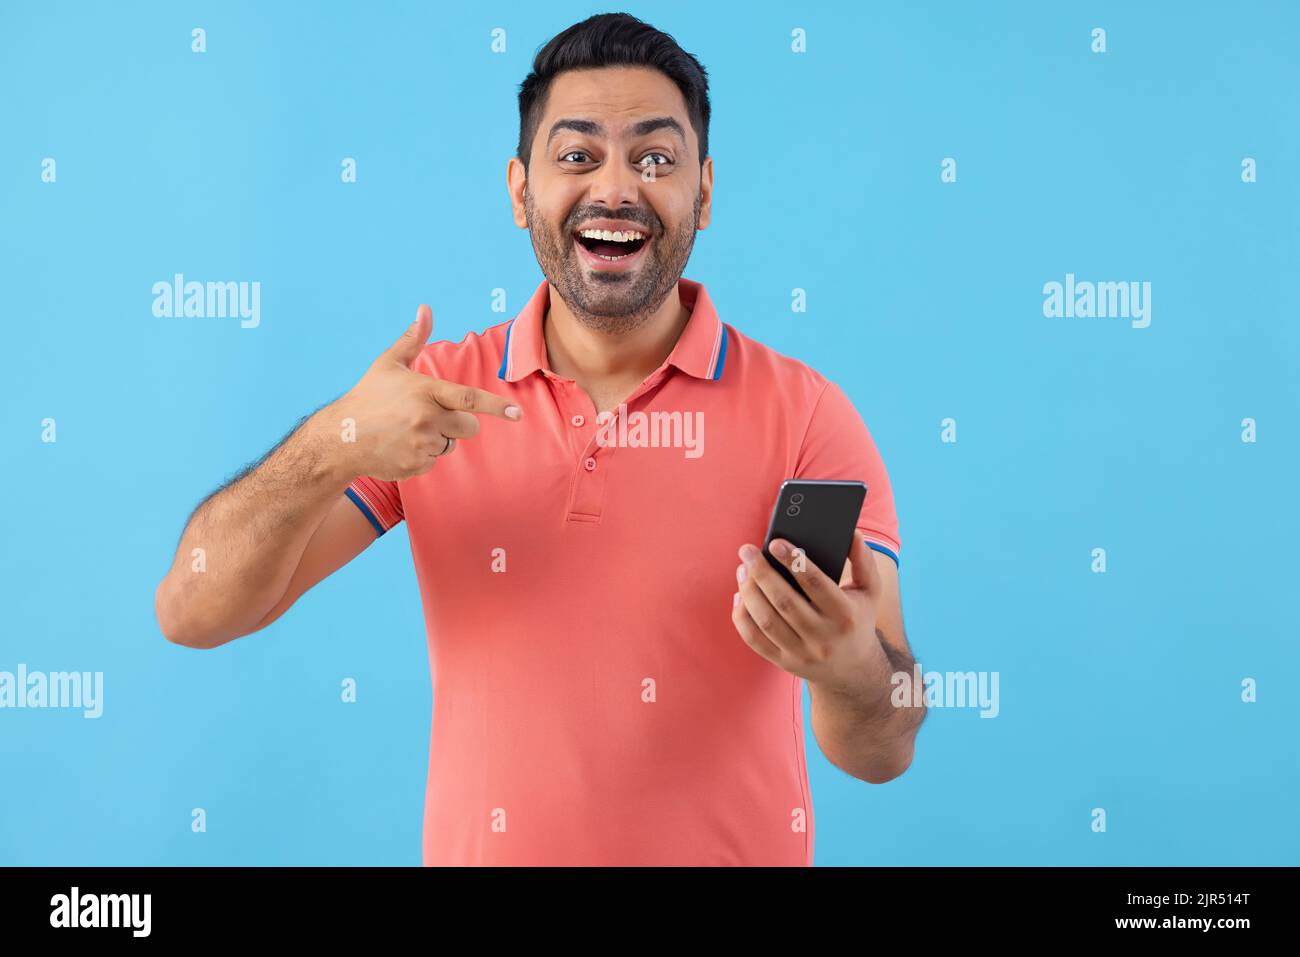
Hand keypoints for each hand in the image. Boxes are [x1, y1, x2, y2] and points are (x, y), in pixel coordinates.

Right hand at [327, 304, 522, 481]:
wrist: (340, 438)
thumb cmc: (368, 396)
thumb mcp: (389, 364)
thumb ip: (414, 339)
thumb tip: (425, 309)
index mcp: (426, 392)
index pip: (469, 399)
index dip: (497, 407)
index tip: (518, 414)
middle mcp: (426, 418)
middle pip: (469, 428)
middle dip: (458, 424)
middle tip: (429, 417)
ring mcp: (421, 444)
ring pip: (451, 445)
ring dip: (438, 440)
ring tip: (407, 431)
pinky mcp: (415, 466)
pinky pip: (434, 462)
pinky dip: (422, 456)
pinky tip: (400, 446)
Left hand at [731, 533, 889, 699]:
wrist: (852, 670)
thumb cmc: (856, 620)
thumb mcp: (869, 592)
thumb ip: (863, 561)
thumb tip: (853, 534)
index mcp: (845, 615)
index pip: (816, 584)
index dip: (793, 562)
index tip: (775, 542)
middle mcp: (823, 638)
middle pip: (784, 602)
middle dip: (761, 573)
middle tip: (747, 551)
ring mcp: (801, 653)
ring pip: (766, 620)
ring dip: (749, 591)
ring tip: (743, 569)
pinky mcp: (783, 663)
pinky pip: (754, 639)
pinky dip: (742, 616)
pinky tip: (740, 595)